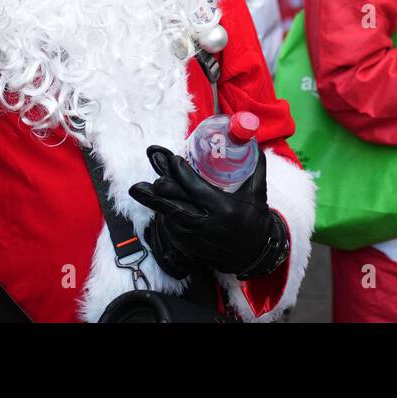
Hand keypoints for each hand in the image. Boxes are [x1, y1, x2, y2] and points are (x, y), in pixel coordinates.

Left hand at [130, 146, 288, 279]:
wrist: (255, 256)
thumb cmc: (256, 221)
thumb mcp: (258, 194)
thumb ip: (255, 168)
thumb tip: (253, 142)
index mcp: (224, 208)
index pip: (197, 188)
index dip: (183, 173)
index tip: (174, 160)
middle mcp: (207, 224)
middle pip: (177, 205)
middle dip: (161, 190)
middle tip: (146, 176)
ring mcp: (196, 238)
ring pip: (171, 217)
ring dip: (154, 202)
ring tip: (138, 189)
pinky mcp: (190, 247)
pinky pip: (172, 229)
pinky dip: (164, 214)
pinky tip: (154, 202)